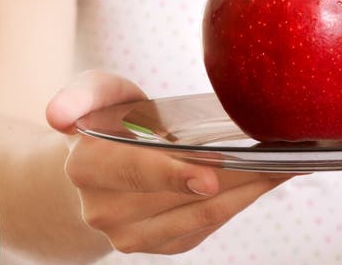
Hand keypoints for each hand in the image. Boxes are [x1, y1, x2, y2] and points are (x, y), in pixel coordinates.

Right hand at [46, 71, 295, 255]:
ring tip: (284, 164)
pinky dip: (240, 205)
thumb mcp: (92, 95)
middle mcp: (107, 211)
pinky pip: (206, 229)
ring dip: (247, 193)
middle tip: (276, 156)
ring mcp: (132, 235)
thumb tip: (57, 114)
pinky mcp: (160, 246)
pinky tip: (267, 179)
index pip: (135, 172)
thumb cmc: (105, 123)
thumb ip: (79, 96)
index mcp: (89, 168)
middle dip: (233, 178)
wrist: (92, 174)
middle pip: (179, 198)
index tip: (209, 175)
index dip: (172, 175)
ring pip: (200, 217)